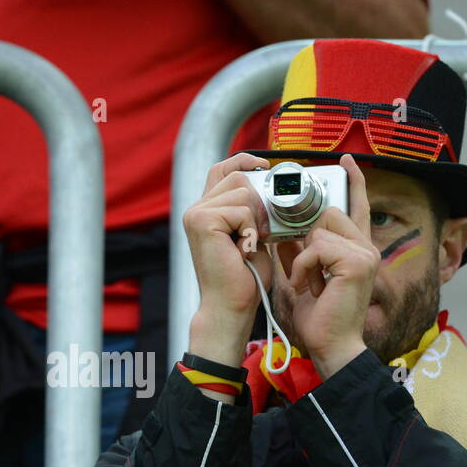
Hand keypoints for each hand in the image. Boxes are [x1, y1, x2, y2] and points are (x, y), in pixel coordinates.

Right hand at [184, 152, 273, 365]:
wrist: (230, 306)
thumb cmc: (243, 278)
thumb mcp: (252, 235)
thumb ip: (253, 211)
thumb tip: (270, 188)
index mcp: (205, 210)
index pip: (223, 169)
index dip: (244, 160)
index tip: (263, 166)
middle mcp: (196, 208)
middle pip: (238, 177)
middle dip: (258, 202)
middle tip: (258, 234)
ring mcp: (196, 213)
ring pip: (243, 191)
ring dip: (255, 219)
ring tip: (248, 245)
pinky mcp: (202, 221)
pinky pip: (241, 209)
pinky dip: (250, 230)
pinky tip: (242, 251)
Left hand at [281, 154, 374, 377]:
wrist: (330, 346)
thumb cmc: (319, 318)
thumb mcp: (304, 276)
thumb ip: (299, 249)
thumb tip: (284, 228)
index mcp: (356, 249)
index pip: (357, 207)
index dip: (354, 182)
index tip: (346, 160)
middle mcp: (365, 247)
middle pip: (329, 213)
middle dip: (306, 234)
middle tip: (303, 267)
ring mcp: (364, 253)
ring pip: (321, 228)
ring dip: (304, 256)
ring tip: (307, 283)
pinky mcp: (357, 262)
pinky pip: (317, 247)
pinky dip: (304, 267)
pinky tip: (309, 288)